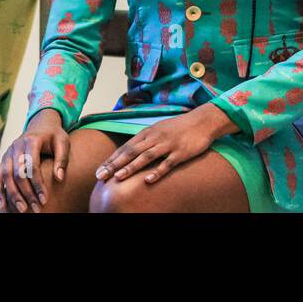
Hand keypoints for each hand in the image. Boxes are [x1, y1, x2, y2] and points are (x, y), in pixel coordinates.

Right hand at [0, 109, 67, 212]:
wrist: (40, 125)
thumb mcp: (63, 142)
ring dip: (12, 195)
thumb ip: (62, 159)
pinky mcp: (3, 160)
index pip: (32, 165)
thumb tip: (59, 178)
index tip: (45, 200)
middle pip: (18, 173)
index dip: (38, 184)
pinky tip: (4, 206)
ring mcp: (7, 153)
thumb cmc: (53, 136)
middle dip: (26, 193)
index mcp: (31, 140)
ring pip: (6, 176)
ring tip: (21, 210)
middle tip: (36, 209)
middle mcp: (16, 146)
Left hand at [95, 106, 232, 184]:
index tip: (100, 170)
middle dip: (115, 164)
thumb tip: (130, 152)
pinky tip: (147, 180)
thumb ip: (145, 140)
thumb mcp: (159, 129)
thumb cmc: (180, 127)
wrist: (202, 121)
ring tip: (118, 177)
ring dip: (131, 167)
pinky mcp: (180, 152)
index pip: (126, 147)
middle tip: (101, 176)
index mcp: (148, 132)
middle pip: (131, 152)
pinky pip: (167, 163)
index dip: (112, 159)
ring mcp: (167, 144)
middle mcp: (155, 137)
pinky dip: (157, 171)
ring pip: (146, 157)